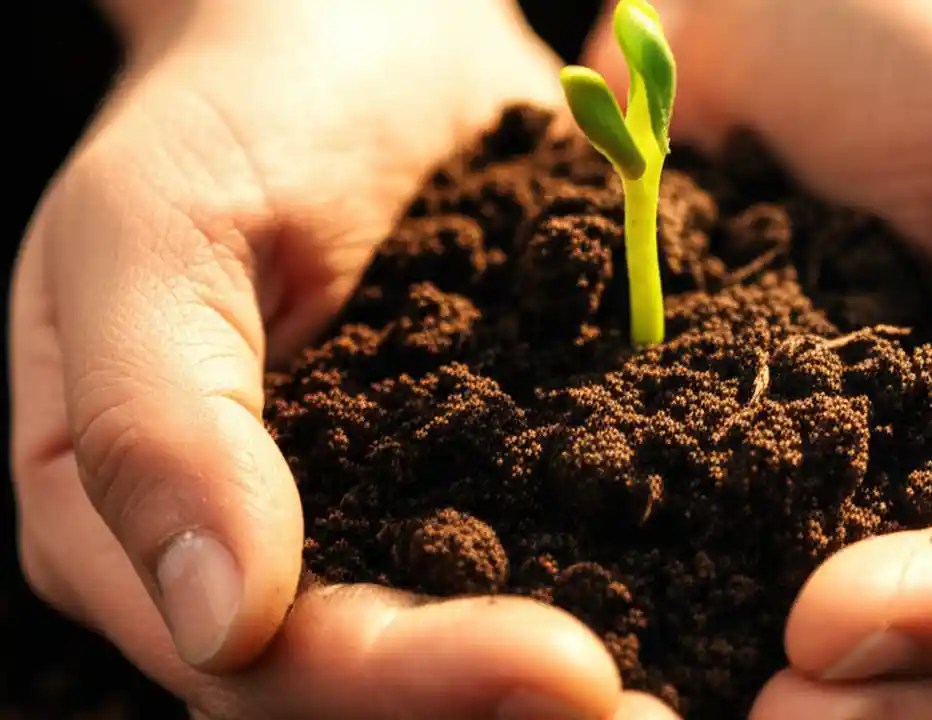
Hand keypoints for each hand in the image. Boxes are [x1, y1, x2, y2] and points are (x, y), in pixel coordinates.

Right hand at [12, 1, 676, 716]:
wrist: (358, 30)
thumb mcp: (149, 229)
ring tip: (713, 693)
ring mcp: (380, 516)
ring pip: (471, 642)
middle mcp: (264, 552)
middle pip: (378, 688)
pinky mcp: (483, 470)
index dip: (409, 685)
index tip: (569, 670)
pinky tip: (732, 592)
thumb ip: (157, 420)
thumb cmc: (235, 107)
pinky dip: (635, 581)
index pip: (265, 664)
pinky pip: (550, 546)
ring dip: (594, 674)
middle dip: (514, 709)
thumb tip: (221, 621)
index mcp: (135, 527)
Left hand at [584, 0, 931, 715]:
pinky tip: (679, 668)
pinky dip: (742, 634)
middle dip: (896, 698)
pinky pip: (788, 580)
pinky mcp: (802, 475)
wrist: (760, 14)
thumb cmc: (922, 32)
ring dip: (834, 704)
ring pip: (913, 650)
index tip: (822, 630)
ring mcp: (918, 480)